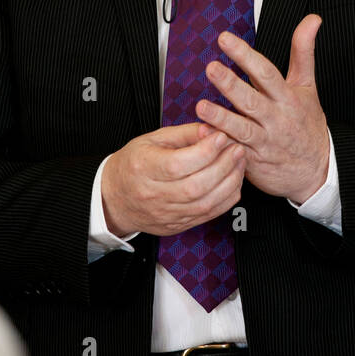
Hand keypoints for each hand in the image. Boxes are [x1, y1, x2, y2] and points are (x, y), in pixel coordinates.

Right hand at [101, 122, 244, 237]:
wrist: (115, 198)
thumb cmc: (134, 165)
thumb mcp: (152, 140)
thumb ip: (184, 134)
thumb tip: (210, 130)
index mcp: (143, 168)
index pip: (178, 164)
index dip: (205, 151)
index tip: (220, 137)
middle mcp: (154, 195)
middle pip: (195, 186)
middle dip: (223, 166)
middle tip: (237, 149)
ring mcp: (166, 213)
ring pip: (205, 204)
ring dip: (229, 182)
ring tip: (239, 163)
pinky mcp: (177, 225)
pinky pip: (208, 215)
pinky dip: (226, 199)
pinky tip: (233, 182)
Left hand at [195, 14, 329, 205]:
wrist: (316, 169)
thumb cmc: (307, 124)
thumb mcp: (308, 85)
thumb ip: (303, 51)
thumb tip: (311, 20)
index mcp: (287, 98)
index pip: (265, 73)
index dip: (245, 56)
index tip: (226, 40)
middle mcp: (275, 119)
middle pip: (251, 100)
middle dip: (230, 84)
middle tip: (211, 68)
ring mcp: (264, 141)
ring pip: (241, 129)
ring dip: (221, 117)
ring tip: (202, 106)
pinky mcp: (253, 161)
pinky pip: (235, 152)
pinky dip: (220, 143)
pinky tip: (204, 133)